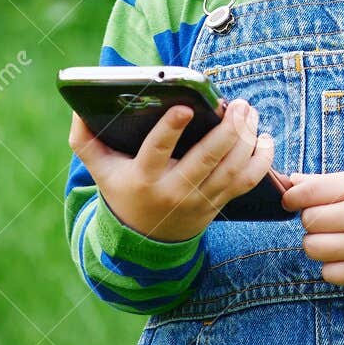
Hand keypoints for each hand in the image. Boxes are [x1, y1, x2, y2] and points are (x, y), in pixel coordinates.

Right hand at [69, 98, 275, 243]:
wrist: (144, 240)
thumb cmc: (124, 190)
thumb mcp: (100, 169)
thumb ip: (85, 139)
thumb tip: (78, 110)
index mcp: (144, 177)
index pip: (156, 151)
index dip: (171, 130)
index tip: (186, 107)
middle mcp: (174, 191)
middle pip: (207, 159)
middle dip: (227, 129)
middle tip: (237, 104)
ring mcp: (199, 200)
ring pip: (232, 169)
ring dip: (246, 139)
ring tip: (249, 113)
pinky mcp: (218, 204)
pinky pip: (246, 182)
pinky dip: (261, 161)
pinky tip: (264, 139)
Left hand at [280, 168, 343, 284]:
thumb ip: (323, 182)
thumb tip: (290, 183)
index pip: (309, 192)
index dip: (291, 197)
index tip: (291, 201)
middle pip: (308, 221)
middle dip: (311, 220)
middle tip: (328, 219)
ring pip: (313, 248)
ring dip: (317, 244)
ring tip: (334, 238)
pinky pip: (329, 273)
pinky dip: (331, 267)